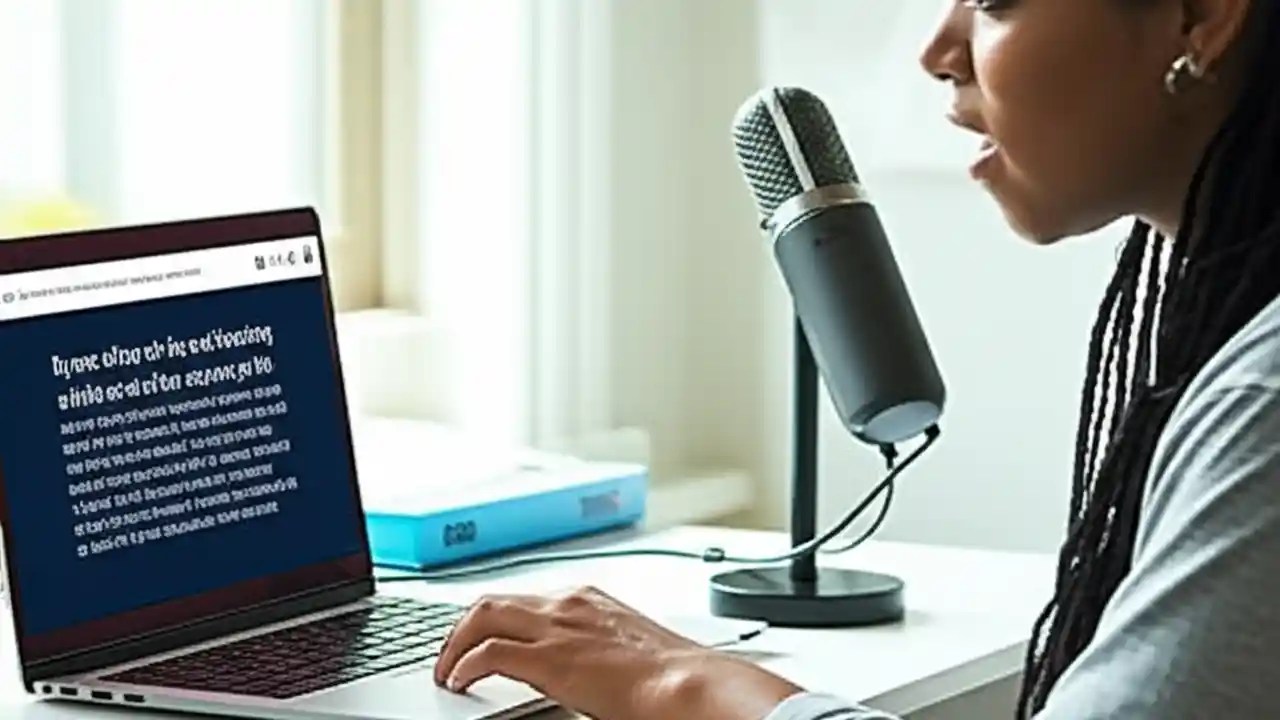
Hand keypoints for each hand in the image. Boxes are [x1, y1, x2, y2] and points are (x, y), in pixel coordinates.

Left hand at [433, 585, 802, 719]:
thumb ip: (594, 645)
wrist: (689, 684)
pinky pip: (488, 655)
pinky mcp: (550, 660)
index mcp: (588, 599)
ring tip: (446, 670)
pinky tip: (459, 683)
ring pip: (483, 616)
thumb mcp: (625, 646)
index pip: (524, 600)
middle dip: (464, 626)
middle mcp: (567, 604)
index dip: (494, 619)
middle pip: (494, 601)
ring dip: (455, 644)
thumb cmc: (671, 674)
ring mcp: (557, 628)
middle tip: (450, 652)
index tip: (480, 636)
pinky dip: (465, 666)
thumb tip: (580, 666)